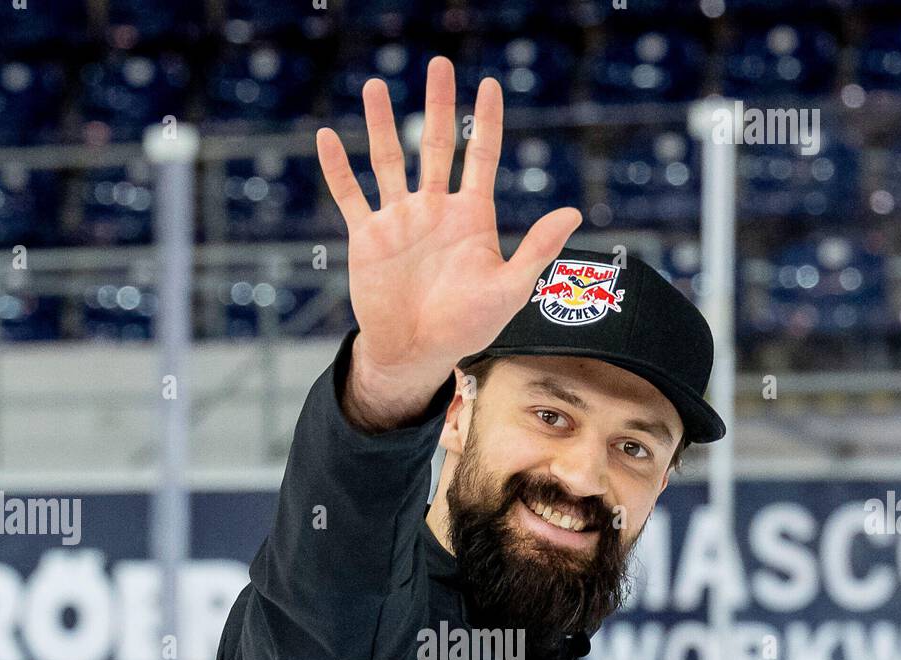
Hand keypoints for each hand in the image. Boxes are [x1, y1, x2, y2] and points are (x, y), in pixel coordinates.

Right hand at [316, 56, 582, 424]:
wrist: (417, 354)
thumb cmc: (467, 327)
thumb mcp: (509, 289)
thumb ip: (537, 249)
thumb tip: (574, 212)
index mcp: (471, 217)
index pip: (481, 157)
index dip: (486, 122)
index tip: (489, 85)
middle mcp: (435, 209)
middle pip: (437, 145)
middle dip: (439, 106)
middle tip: (439, 64)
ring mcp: (400, 220)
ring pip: (389, 160)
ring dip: (382, 125)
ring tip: (376, 87)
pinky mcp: (369, 237)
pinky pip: (350, 196)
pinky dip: (337, 169)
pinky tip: (326, 138)